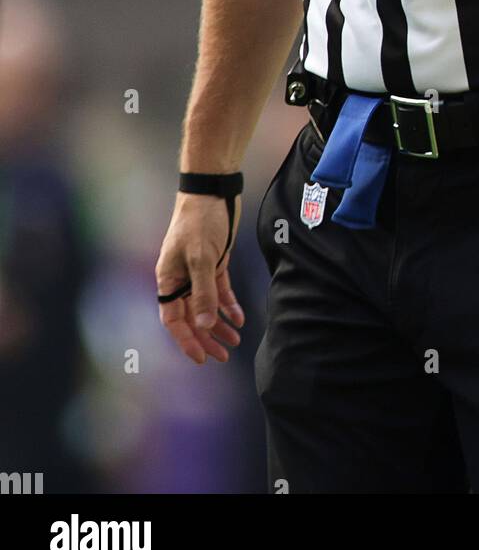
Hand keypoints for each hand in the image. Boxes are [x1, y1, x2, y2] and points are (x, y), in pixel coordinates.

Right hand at [156, 193, 245, 364]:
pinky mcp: (214, 262)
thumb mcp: (201, 258)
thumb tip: (204, 324)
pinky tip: (240, 318)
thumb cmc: (200, 221)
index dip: (187, 341)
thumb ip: (203, 292)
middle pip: (191, 317)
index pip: (173, 320)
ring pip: (207, 306)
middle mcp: (180, 279)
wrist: (212, 190)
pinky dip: (229, 305)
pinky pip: (220, 290)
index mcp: (168, 280)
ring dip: (220, 324)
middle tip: (224, 356)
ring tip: (236, 341)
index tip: (201, 359)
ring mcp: (198, 271)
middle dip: (207, 338)